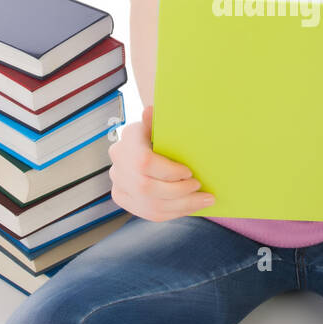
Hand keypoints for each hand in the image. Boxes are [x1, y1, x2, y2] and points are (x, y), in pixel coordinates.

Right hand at [108, 105, 216, 221]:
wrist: (145, 141)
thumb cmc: (161, 131)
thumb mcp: (163, 122)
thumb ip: (159, 120)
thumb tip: (151, 111)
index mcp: (129, 137)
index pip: (144, 162)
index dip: (168, 171)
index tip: (189, 172)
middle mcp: (119, 160)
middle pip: (146, 187)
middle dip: (178, 191)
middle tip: (200, 187)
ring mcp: (118, 181)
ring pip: (149, 204)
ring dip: (181, 205)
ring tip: (204, 200)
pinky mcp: (122, 196)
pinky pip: (148, 212)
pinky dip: (173, 212)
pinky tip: (190, 207)